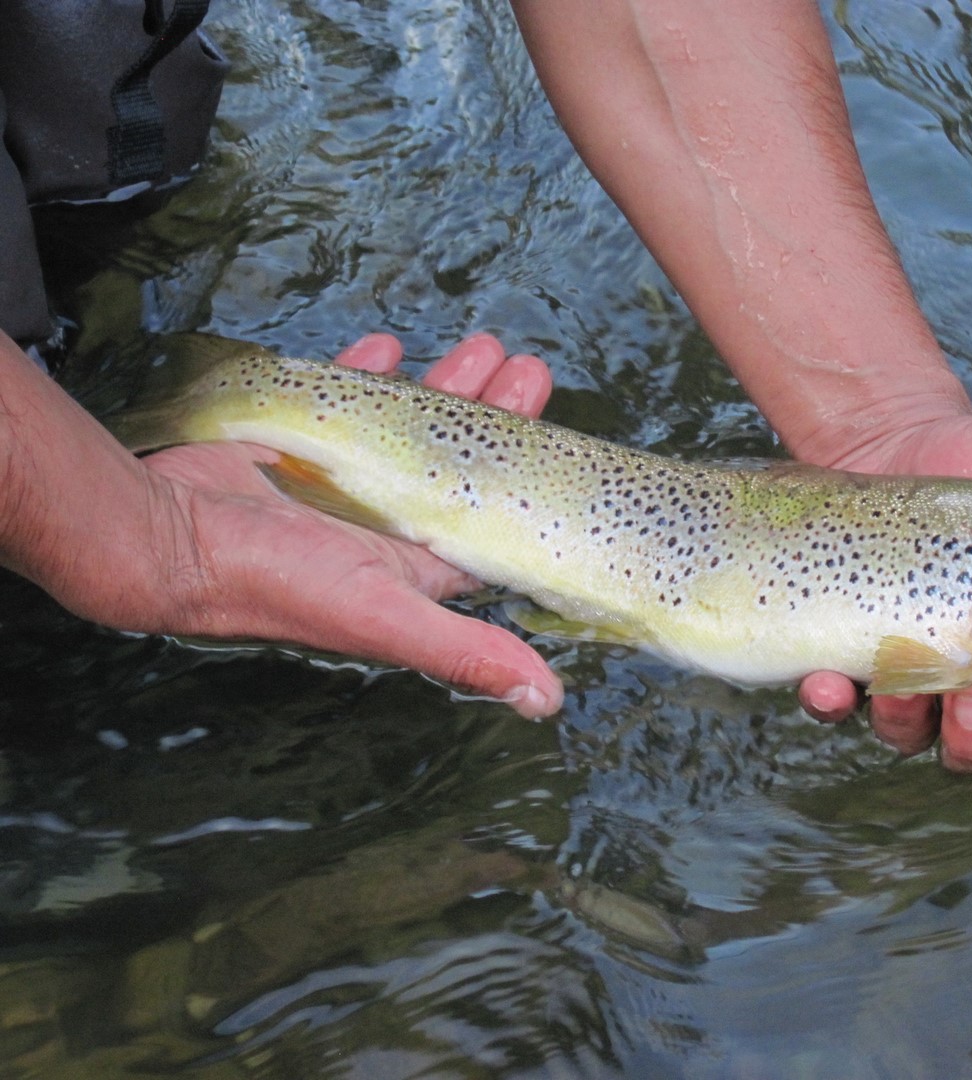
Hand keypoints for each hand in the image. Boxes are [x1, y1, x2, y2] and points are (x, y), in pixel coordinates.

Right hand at [136, 333, 565, 716]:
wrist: (164, 538)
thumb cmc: (271, 584)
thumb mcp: (384, 616)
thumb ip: (465, 651)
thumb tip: (546, 702)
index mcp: (417, 565)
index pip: (492, 519)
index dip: (531, 479)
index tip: (559, 430)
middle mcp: (384, 524)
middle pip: (460, 461)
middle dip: (497, 413)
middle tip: (528, 367)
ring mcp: (340, 479)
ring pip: (411, 423)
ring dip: (446, 385)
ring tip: (484, 347)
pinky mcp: (296, 440)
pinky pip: (342, 397)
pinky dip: (367, 374)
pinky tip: (388, 350)